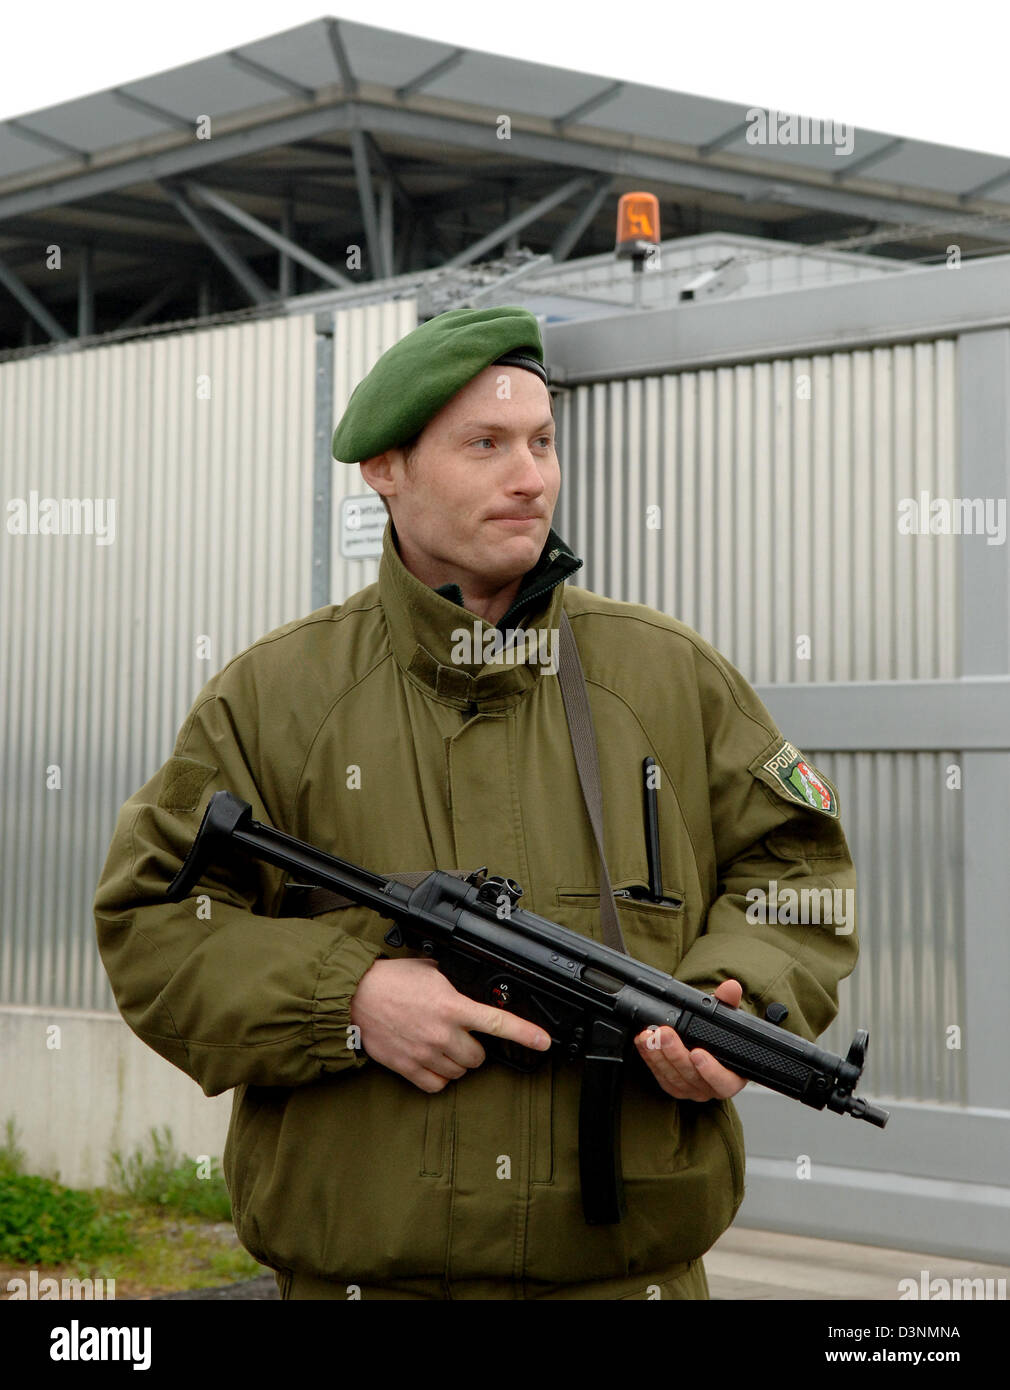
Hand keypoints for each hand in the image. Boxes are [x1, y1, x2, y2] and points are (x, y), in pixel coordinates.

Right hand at [349, 956, 551, 1092]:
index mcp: (452, 1006)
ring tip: (441, 1045)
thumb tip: (473, 988)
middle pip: (478, 1057)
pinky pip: (437, 1085)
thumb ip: (456, 984)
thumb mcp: (432, 971)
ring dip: (456, 1062)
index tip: (543, 1042)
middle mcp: (442, 1033)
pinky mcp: (408, 1067)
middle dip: (474, 1047)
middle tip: (460, 1035)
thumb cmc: (392, 980)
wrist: (357, 996)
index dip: (525, 1033)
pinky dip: (439, 1077)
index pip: (496, 1022)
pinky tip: (432, 1061)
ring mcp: (425, 1053)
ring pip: (459, 1072)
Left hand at [634, 979, 748, 1101]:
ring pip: (672, 1077)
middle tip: (665, 1033)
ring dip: (658, 1055)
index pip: (724, 1082)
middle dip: (676, 1054)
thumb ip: (728, 1002)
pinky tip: (643, 1042)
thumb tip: (731, 987)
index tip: (697, 1052)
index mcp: (731, 1076)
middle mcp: (710, 1087)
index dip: (711, 1071)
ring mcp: (690, 1089)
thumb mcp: (726, 1017)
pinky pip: (659, 1075)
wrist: (705, 1043)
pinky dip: (649, 1058)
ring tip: (650, 1035)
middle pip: (692, 1077)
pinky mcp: (672, 1085)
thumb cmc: (720, 1035)